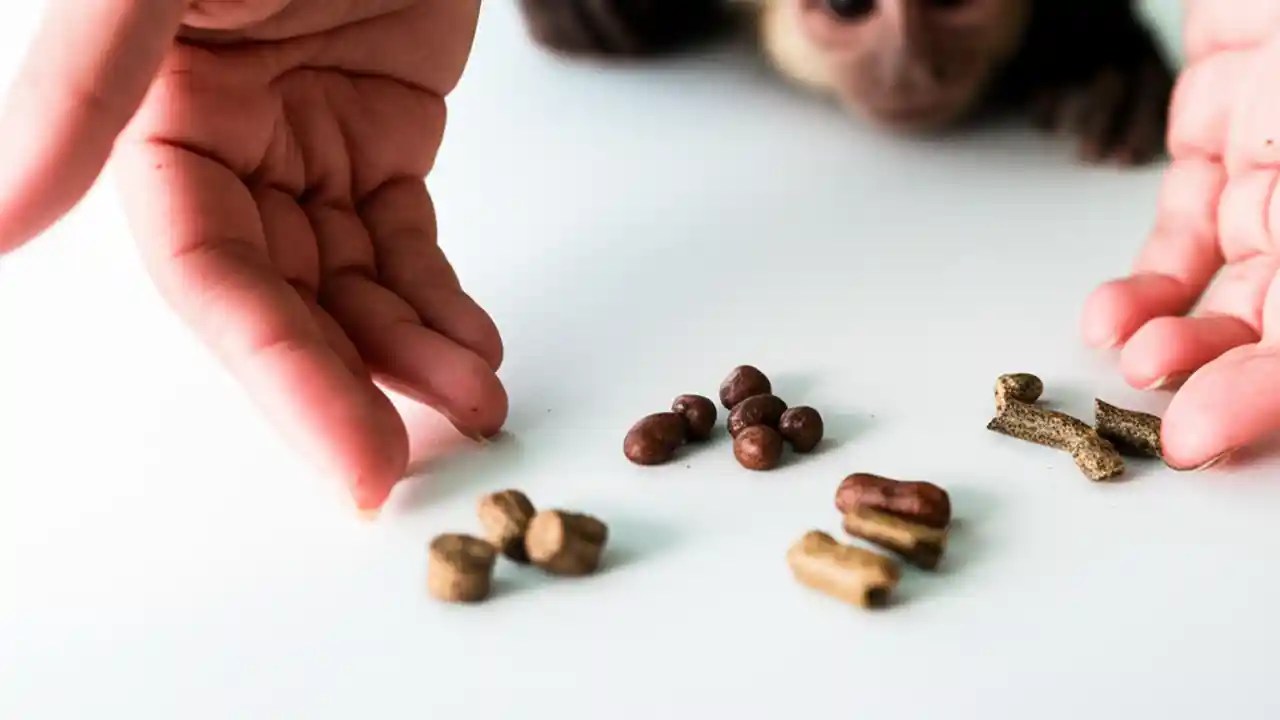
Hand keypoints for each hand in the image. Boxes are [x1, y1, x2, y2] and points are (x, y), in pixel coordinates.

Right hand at [0, 0, 505, 509]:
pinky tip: (475, 348)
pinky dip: (443, 300)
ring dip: (414, 352)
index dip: (279, 378)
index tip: (352, 464)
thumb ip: (84, 87)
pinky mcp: (380, 137)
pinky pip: (405, 241)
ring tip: (478, 399)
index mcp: (156, 126)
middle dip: (354, 384)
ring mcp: (307, 148)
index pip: (213, 281)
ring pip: (355, 284)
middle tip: (422, 456)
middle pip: (286, 301)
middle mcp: (225, 150)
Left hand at [1081, 0, 1279, 468]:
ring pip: (1237, 287)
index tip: (1205, 438)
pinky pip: (1188, 227)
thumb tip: (1262, 314)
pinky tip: (1113, 317)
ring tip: (1131, 356)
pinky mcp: (1219, 131)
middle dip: (1228, 379)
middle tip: (1167, 424)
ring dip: (1182, 337)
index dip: (1274, 395)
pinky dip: (1151, 281)